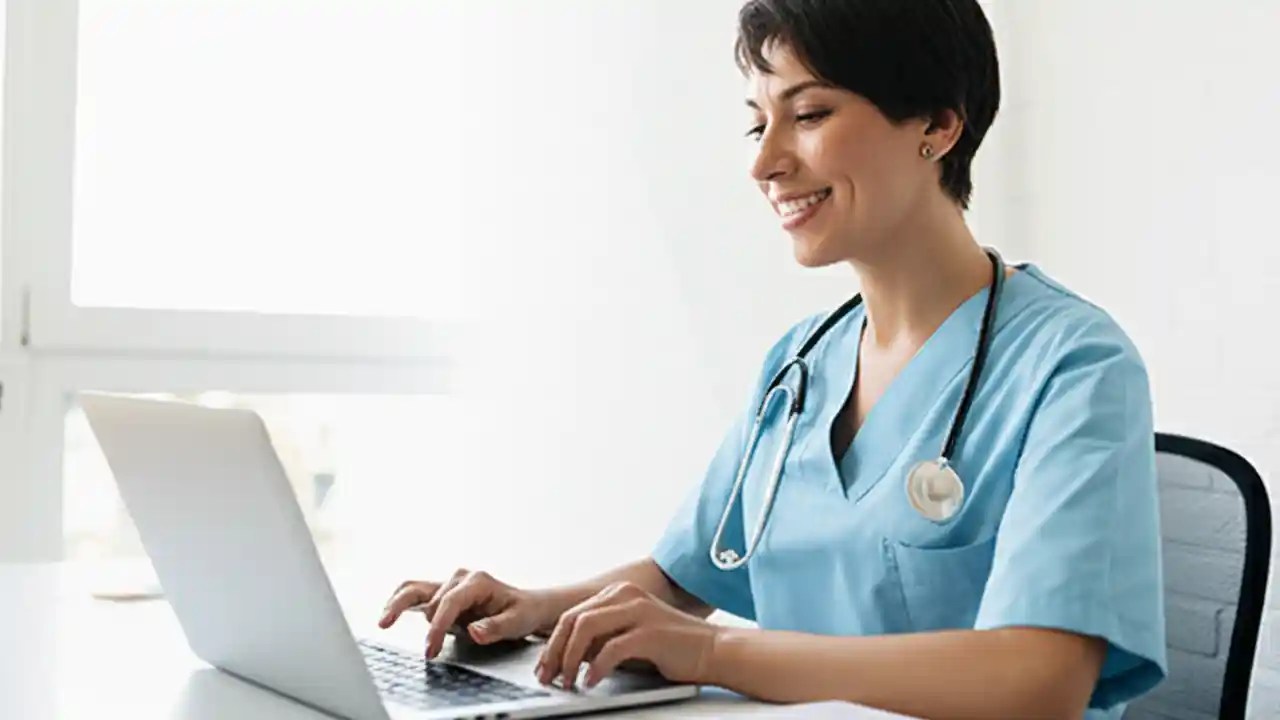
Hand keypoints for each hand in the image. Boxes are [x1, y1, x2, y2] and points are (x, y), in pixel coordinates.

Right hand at [379, 569, 557, 658]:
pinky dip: (398, 600)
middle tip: (420, 648)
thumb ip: (494, 627)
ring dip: (398, 605)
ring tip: (383, 622)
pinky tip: (387, 614)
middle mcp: (460, 578)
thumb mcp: (516, 622)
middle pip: (428, 595)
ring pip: (414, 589)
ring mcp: (448, 583)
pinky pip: (414, 592)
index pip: (449, 603)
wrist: (526, 606)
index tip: (431, 649)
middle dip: (423, 625)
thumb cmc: (522, 612)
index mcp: (477, 581)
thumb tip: (474, 631)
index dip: (437, 627)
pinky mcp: (441, 592)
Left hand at [536, 581, 719, 690]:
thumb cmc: (673, 647)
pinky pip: (611, 649)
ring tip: (568, 681)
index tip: (545, 666)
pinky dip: (596, 668)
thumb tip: (571, 656)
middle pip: (573, 619)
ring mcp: (638, 611)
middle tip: (548, 677)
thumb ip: (603, 638)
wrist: (715, 650)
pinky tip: (592, 681)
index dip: (553, 642)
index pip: (572, 614)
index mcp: (619, 593)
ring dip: (570, 659)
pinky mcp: (650, 632)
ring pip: (585, 629)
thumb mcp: (630, 636)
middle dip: (554, 651)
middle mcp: (626, 595)